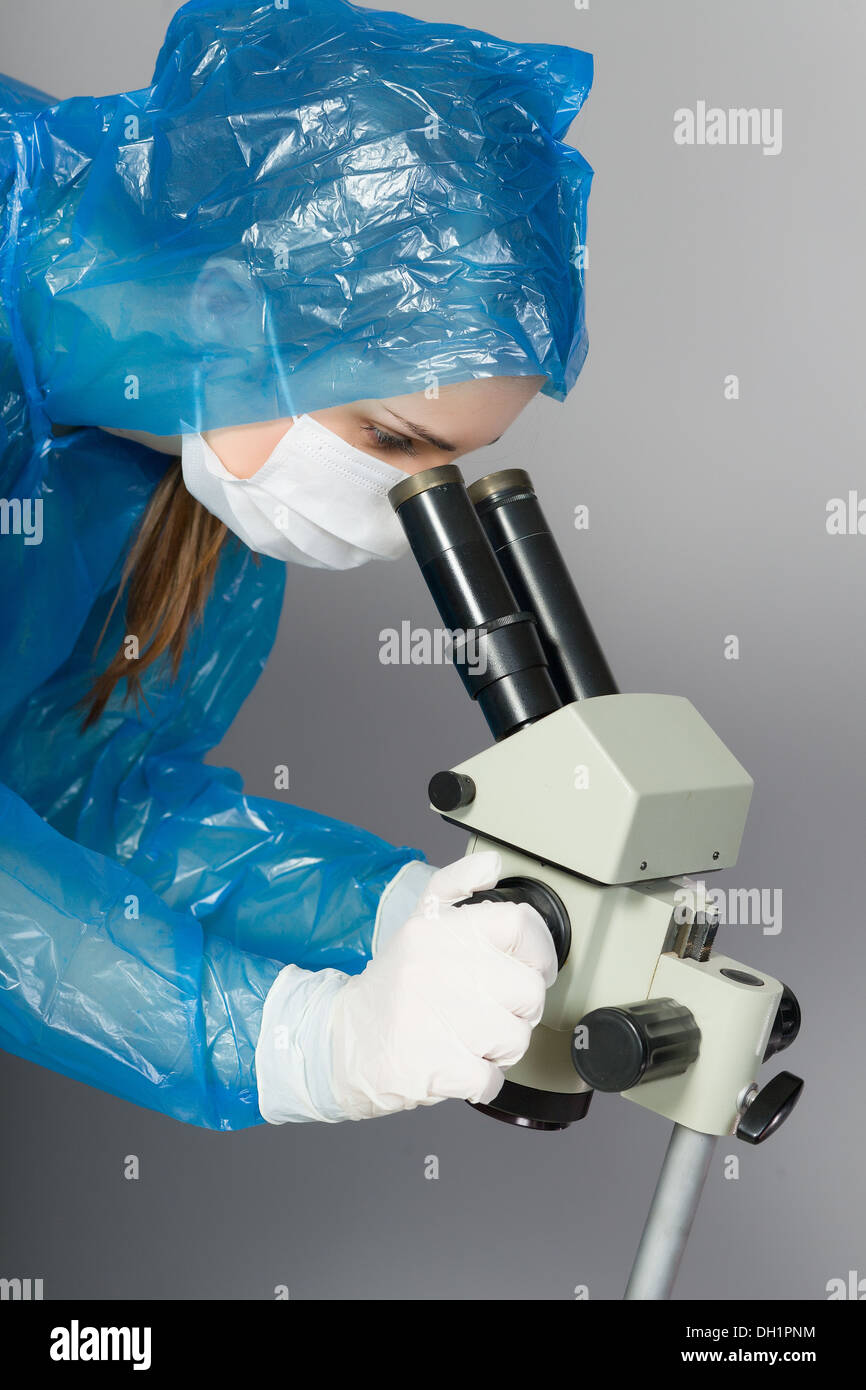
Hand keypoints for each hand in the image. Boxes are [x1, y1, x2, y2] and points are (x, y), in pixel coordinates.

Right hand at [328, 850, 556, 1119]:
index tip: (531, 967)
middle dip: (517, 1010)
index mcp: (442, 930)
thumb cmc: (392, 985)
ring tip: (470, 1038)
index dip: (539, 952)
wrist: (342, 1041)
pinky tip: (457, 1064)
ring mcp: (437, 1018)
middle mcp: (441, 967)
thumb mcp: (417, 922)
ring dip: (500, 1048)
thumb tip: (491, 863)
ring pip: (515, 1038)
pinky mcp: (433, 1065)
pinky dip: (481, 1080)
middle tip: (491, 1011)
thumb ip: (456, 884)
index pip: (521, 926)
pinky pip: (492, 1078)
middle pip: (529, 990)